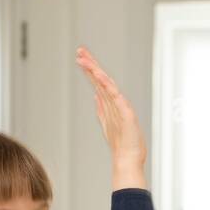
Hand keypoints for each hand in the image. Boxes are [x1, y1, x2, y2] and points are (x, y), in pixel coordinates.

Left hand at [75, 46, 145, 178]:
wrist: (129, 159)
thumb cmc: (124, 145)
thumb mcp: (108, 124)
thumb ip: (102, 110)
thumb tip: (95, 98)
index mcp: (109, 104)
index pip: (97, 82)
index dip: (89, 69)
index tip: (80, 57)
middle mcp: (114, 102)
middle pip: (100, 79)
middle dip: (90, 64)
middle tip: (80, 50)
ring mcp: (120, 106)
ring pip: (106, 83)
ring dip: (95, 70)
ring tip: (85, 59)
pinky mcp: (126, 112)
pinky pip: (115, 95)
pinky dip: (107, 85)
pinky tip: (100, 75)